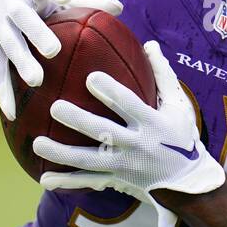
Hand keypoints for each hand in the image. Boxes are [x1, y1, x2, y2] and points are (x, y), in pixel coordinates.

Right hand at [0, 0, 122, 120]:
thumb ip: (86, 4)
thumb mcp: (54, 1)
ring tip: (37, 81)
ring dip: (21, 63)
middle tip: (54, 50)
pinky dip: (4, 92)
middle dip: (36, 31)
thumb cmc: (34, 6)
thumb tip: (119, 8)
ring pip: (9, 45)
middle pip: (22, 16)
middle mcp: (10, 5)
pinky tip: (13, 112)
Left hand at [34, 40, 225, 226]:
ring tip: (38, 143)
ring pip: (89, 160)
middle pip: (103, 132)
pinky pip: (88, 181)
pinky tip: (44, 178)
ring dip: (62, 153)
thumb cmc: (182, 137)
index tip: (90, 77)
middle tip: (55, 108)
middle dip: (79, 121)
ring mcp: (124, 166)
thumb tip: (148, 44)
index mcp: (151, 123)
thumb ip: (162, 75)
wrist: (187, 183)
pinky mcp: (116, 180)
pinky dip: (67, 181)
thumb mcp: (179, 105)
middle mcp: (136, 145)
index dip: (110, 91)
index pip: (128, 105)